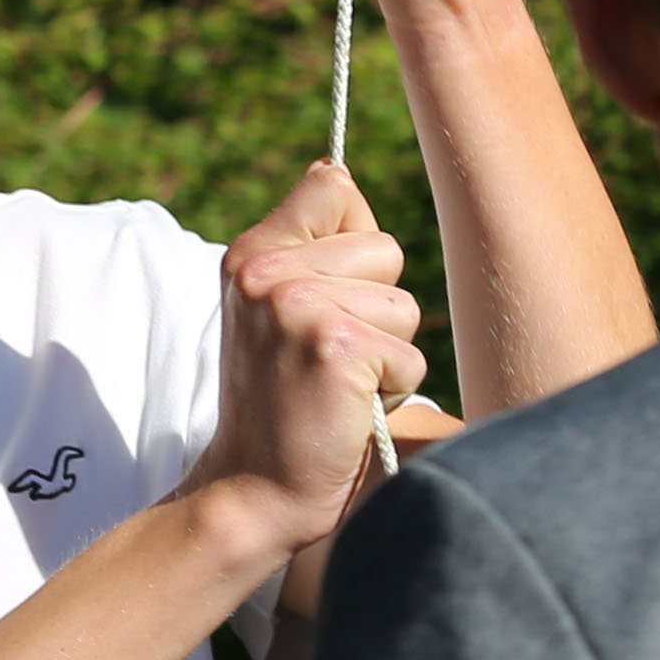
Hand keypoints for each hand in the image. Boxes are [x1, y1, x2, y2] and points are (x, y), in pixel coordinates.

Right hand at [186, 161, 430, 559]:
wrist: (253, 491)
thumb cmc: (280, 403)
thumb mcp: (272, 309)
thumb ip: (305, 243)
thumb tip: (334, 168)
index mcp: (250, 253)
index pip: (334, 186)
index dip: (352, 242)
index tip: (321, 299)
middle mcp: (267, 271)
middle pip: (384, 248)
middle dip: (376, 309)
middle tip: (324, 360)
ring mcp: (298, 306)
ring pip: (403, 305)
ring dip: (386, 354)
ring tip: (335, 386)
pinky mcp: (335, 349)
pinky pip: (409, 355)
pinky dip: (392, 390)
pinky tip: (346, 411)